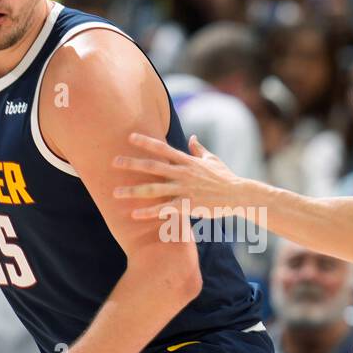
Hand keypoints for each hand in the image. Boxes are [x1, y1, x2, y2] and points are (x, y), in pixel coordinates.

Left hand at [112, 134, 244, 218]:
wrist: (239, 195)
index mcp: (187, 161)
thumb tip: (192, 137)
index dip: (145, 142)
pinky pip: (164, 209)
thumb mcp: (213, 160)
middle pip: (153, 166)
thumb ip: (199, 149)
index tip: (129, 137)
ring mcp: (185, 189)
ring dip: (133, 191)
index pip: (162, 148)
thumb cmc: (225, 177)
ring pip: (154, 190)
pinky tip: (135, 215)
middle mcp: (183, 173)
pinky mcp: (188, 205)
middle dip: (132, 164)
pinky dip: (149, 212)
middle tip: (113, 161)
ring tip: (115, 193)